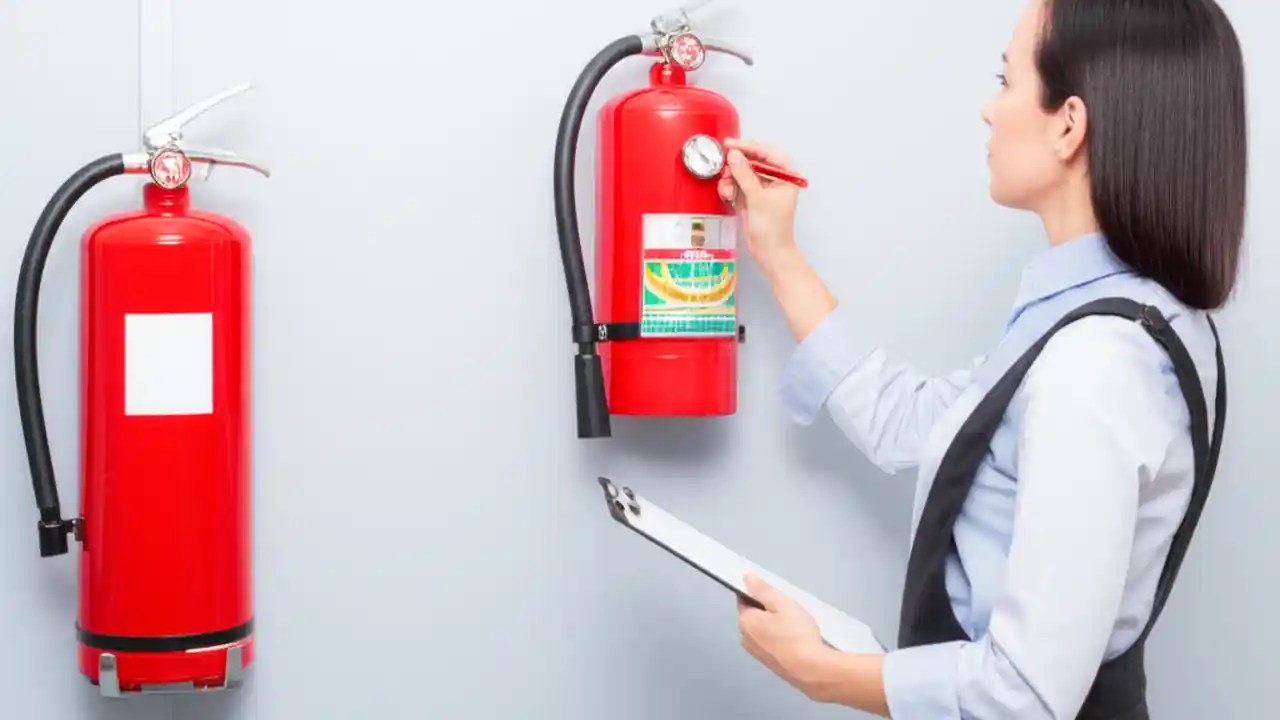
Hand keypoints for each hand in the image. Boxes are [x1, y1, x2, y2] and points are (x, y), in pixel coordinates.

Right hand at [718, 139, 800, 265]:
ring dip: (732, 177)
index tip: (732, 144)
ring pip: (743, 174)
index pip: (768, 154)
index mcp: (785, 177)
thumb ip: (744, 174)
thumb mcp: (757, 198)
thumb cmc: (772, 228)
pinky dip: (731, 188)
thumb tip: (734, 155)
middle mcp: (775, 181)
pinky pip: (738, 186)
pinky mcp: (751, 200)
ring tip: (725, 184)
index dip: (750, 147)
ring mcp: (762, 191)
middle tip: (724, 164)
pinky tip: (726, 193)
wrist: (770, 253)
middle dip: (737, 164)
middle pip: (754, 162)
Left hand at [737, 574, 833, 700]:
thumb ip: (762, 590)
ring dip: (774, 625)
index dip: (757, 593)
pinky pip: (771, 644)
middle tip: (788, 609)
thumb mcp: (781, 603)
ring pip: (762, 631)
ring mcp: (757, 654)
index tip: (774, 593)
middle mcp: (745, 639)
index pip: (743, 599)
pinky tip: (795, 639)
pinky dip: (779, 639)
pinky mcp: (770, 664)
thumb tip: (747, 579)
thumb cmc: (796, 634)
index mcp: (745, 621)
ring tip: (795, 625)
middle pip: (753, 616)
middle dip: (767, 610)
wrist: (812, 670)